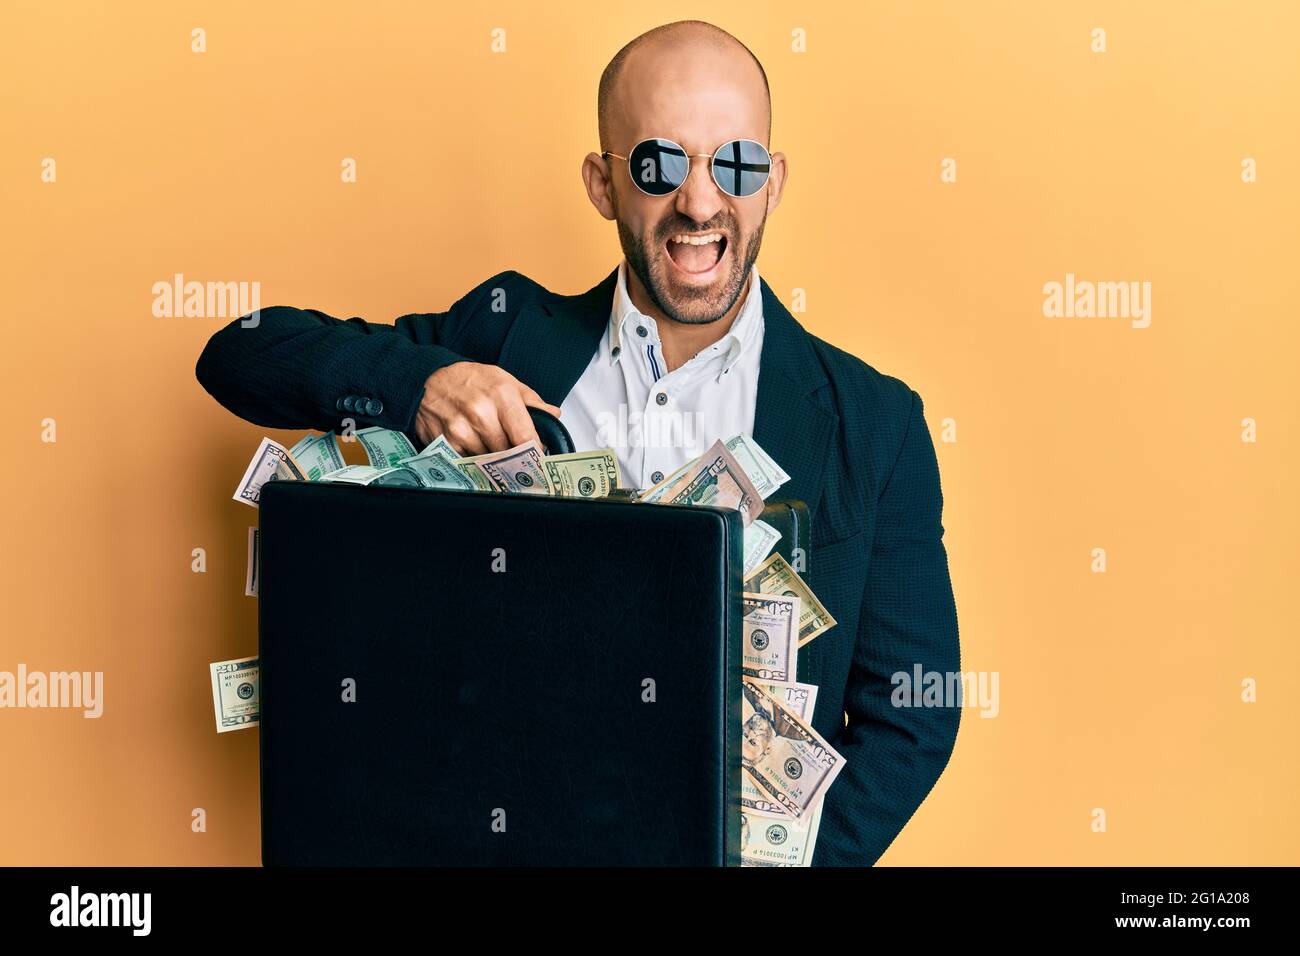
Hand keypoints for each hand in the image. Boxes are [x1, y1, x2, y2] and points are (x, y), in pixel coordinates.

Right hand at [413, 361, 561, 455]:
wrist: (427, 380)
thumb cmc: (469, 380)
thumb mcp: (504, 380)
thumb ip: (531, 400)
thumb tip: (553, 415)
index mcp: (501, 394)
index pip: (526, 437)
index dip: (534, 452)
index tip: (537, 458)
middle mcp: (481, 412)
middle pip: (509, 453)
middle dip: (513, 456)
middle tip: (513, 453)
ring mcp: (461, 429)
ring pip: (489, 460)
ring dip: (492, 458)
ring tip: (488, 443)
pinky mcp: (445, 443)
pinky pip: (468, 462)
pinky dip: (473, 459)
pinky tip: (471, 445)